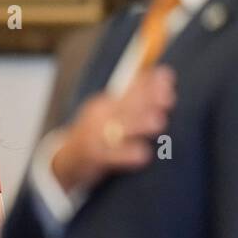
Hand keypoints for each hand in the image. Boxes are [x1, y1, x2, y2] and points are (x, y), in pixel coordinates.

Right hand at [51, 66, 176, 190]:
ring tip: (159, 122)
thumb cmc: (98, 136)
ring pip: (119, 128)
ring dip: (140, 124)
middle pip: (126, 105)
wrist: (68, 161)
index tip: (167, 76)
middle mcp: (99, 116)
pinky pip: (112, 155)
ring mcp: (95, 136)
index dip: (148, 82)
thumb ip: (134, 100)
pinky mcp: (94, 156)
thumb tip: (165, 77)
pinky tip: (144, 155)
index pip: (129, 87)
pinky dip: (128, 155)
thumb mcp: (110, 114)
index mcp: (106, 103)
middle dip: (147, 99)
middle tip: (169, 97)